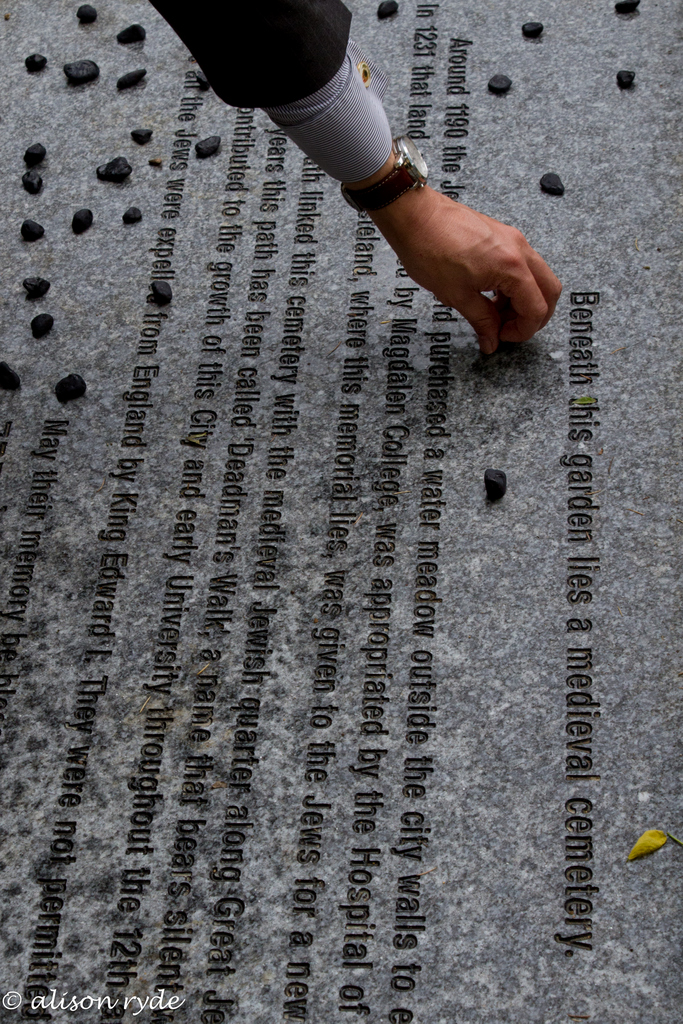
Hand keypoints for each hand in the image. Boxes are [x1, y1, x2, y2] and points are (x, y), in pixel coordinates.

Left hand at [364, 181, 561, 353]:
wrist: (414, 216)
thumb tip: (492, 340)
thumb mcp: (457, 295)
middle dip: (534, 316)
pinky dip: (515, 284)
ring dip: (523, 300)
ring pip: (537, 277)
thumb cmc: (429, 249)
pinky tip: (491, 294)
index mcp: (512, 267)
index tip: (502, 337)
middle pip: (549, 290)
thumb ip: (482, 321)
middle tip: (509, 330)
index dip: (523, 331)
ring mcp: (512, 239)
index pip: (537, 308)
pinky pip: (522, 264)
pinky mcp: (502, 235)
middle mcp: (519, 249)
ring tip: (495, 313)